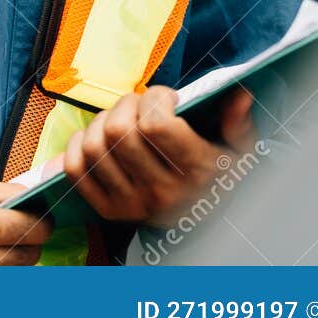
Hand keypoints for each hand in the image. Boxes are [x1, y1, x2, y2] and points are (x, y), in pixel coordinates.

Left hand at [60, 85, 257, 227]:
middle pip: (119, 131)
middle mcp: (163, 193)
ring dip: (101, 121)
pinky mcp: (109, 211)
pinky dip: (77, 145)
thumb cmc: (219, 177)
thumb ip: (239, 123)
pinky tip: (95, 136)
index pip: (155, 124)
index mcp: (197, 173)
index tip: (166, 98)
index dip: (155, 99)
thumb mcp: (241, 152)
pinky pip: (76, 170)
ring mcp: (133, 205)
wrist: (204, 223)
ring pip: (95, 146)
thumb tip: (240, 95)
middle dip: (126, 104)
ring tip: (121, 120)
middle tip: (140, 105)